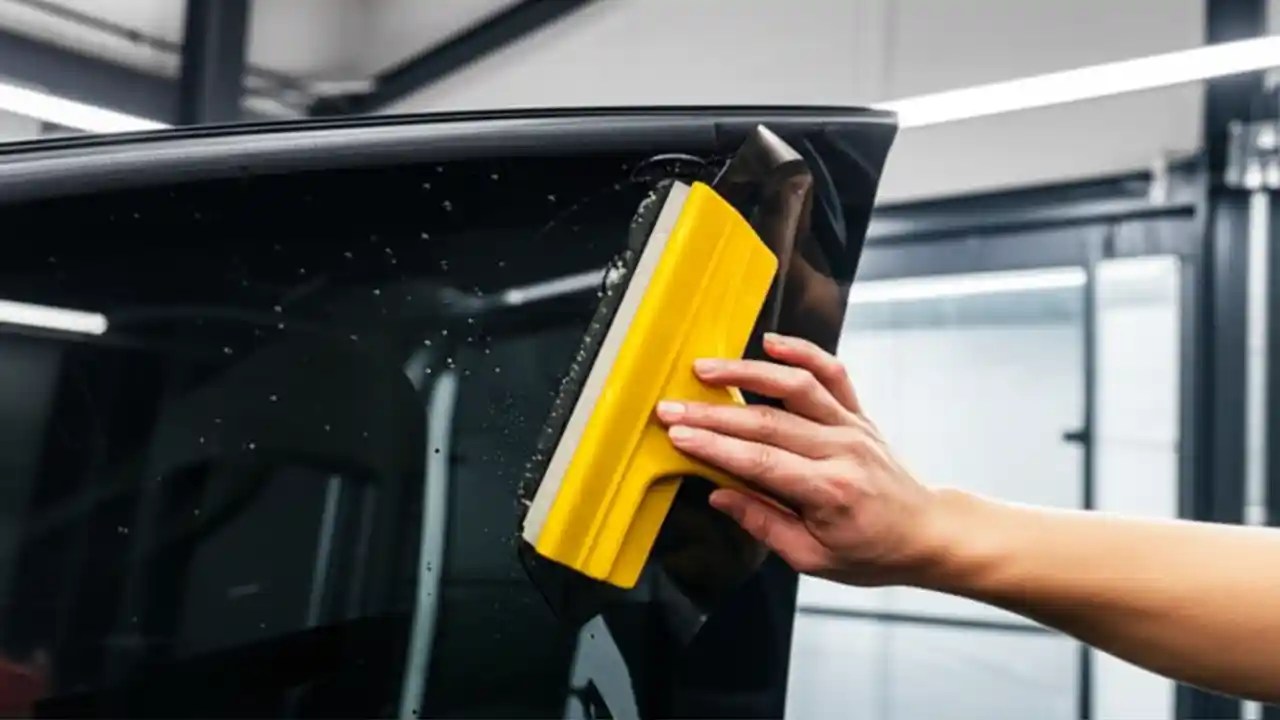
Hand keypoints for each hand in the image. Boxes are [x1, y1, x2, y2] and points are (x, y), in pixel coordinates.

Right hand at [655, 333, 944, 586]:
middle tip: (671, 408)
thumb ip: (763, 523)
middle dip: (712, 414)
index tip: (678, 435)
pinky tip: (771, 342)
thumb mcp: (812, 558)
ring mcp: (852, 426)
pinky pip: (832, 373)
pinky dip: (803, 352)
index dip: (714, 447)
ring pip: (796, 387)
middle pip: (767, 422)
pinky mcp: (859, 413)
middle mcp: (841, 450)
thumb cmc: (869, 551)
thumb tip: (718, 496)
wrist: (925, 533)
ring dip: (747, 373)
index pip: (760, 462)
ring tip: (706, 369)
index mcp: (829, 491)